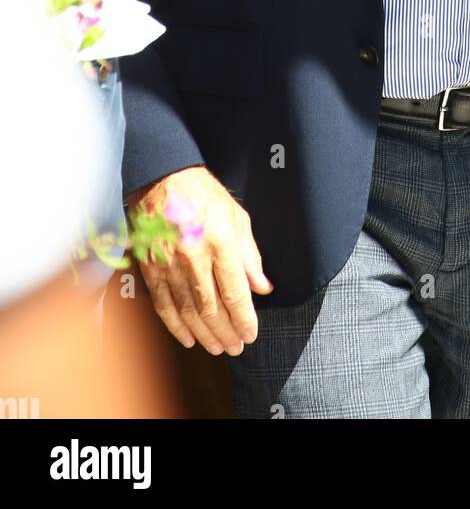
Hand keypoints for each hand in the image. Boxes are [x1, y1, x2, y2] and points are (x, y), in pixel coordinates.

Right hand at [127, 165, 272, 355]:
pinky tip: (187, 338)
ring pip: (188, 310)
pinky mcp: (151, 267)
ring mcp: (169, 264)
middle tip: (236, 347)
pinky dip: (175, 325)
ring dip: (204, 333)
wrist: (162, 177)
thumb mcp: (236, 217)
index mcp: (220, 241)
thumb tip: (262, 287)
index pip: (235, 291)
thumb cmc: (204, 194)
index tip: (251, 334)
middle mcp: (194, 256)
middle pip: (211, 306)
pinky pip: (163, 303)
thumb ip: (250, 255)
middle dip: (226, 331)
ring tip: (217, 347)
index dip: (244, 318)